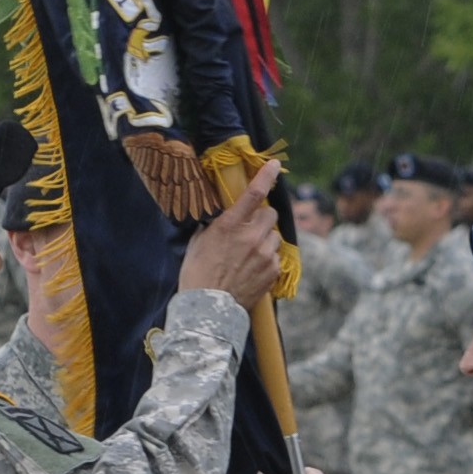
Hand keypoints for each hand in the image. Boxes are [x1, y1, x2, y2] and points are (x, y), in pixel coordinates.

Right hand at [179, 160, 284, 307]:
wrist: (208, 308)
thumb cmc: (197, 274)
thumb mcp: (198, 242)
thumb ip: (214, 226)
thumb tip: (221, 218)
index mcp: (230, 225)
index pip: (254, 193)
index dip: (266, 176)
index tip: (274, 165)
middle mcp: (251, 237)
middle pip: (269, 214)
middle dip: (261, 218)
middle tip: (250, 229)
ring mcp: (264, 255)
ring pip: (274, 236)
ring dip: (265, 240)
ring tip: (249, 254)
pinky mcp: (272, 272)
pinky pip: (275, 257)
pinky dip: (267, 259)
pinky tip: (252, 269)